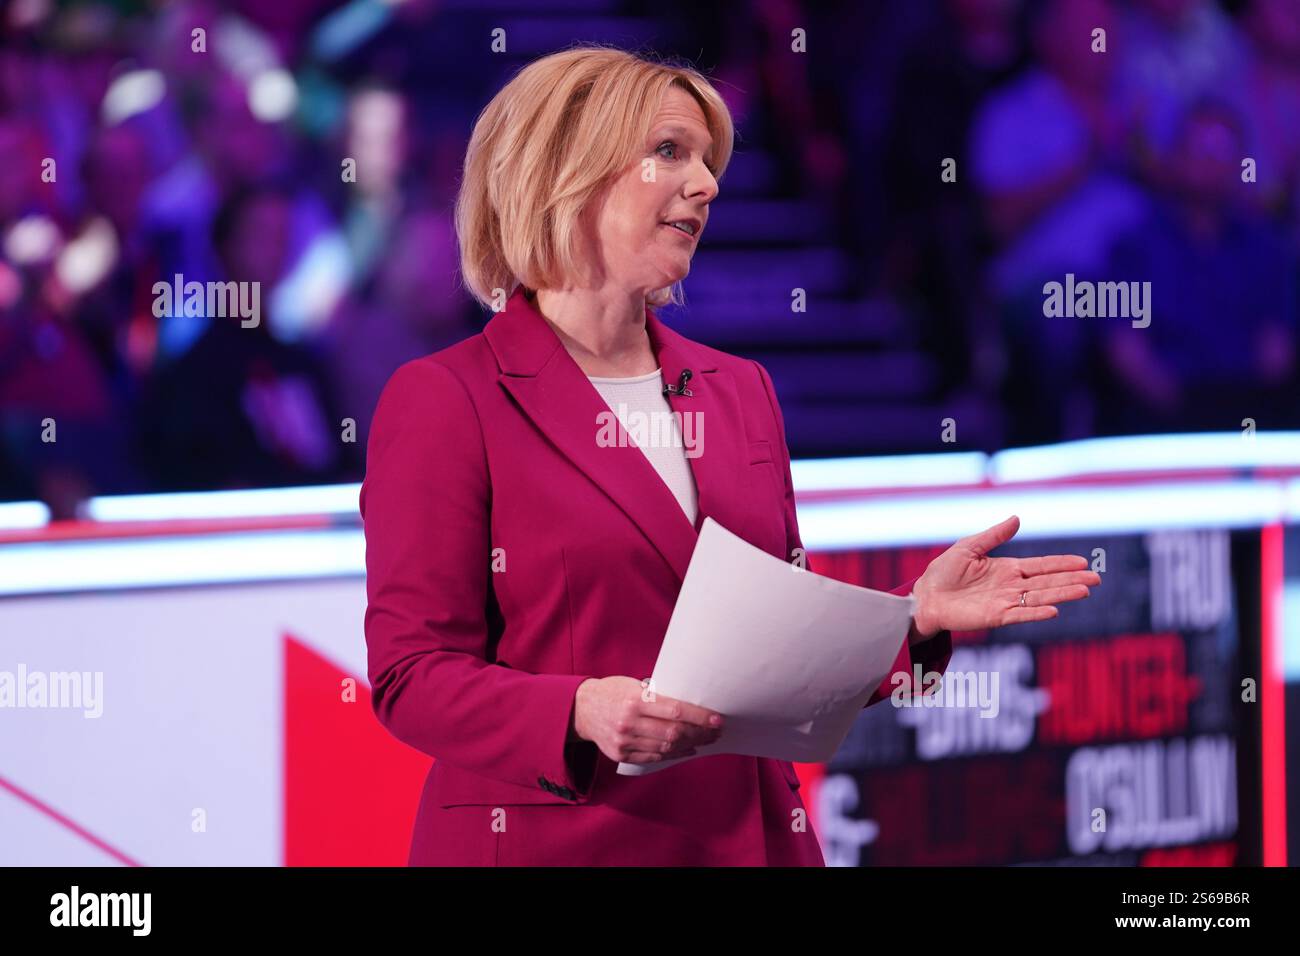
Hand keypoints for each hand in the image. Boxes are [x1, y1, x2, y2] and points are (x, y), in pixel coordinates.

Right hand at [572, 676, 723, 764]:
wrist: (582, 709)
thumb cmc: (612, 691)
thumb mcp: (633, 685)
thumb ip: (657, 697)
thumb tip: (691, 706)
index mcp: (635, 701)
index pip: (676, 711)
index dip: (700, 717)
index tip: (717, 719)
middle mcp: (629, 722)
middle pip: (674, 732)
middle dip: (700, 733)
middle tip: (715, 732)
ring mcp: (624, 742)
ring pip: (666, 747)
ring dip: (690, 744)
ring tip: (705, 740)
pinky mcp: (621, 755)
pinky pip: (654, 756)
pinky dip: (674, 753)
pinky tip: (687, 749)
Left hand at [912, 515, 1097, 634]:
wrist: (926, 596)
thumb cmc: (944, 573)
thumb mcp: (969, 547)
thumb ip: (994, 535)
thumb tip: (1017, 518)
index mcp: (1007, 569)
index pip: (1040, 566)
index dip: (1061, 564)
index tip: (1083, 562)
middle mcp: (1011, 586)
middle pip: (1047, 582)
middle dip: (1071, 580)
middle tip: (1096, 579)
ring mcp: (1005, 602)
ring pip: (1039, 598)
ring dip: (1062, 594)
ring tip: (1084, 591)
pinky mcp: (995, 616)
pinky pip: (1020, 615)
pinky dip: (1036, 613)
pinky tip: (1054, 610)